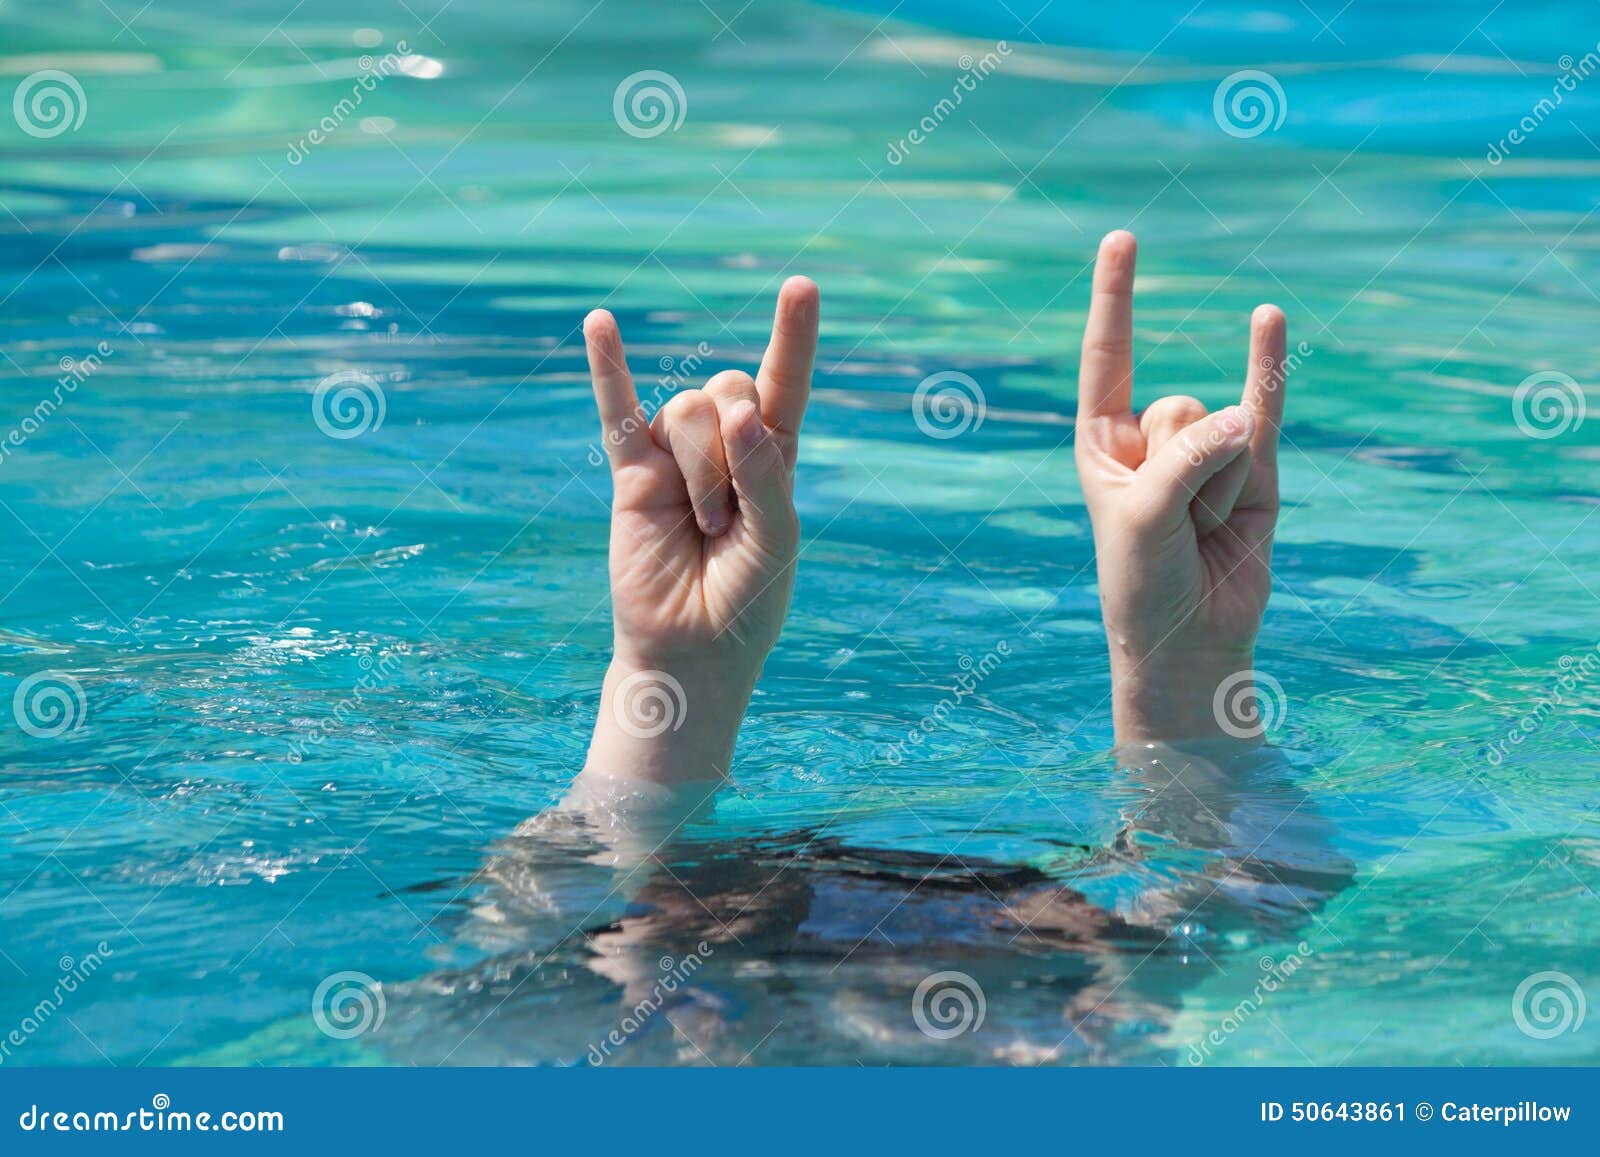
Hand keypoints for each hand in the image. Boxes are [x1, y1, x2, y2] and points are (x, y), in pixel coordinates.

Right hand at [578, 277, 817, 789]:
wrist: (690, 652)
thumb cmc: (747, 600)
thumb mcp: (777, 542)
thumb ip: (766, 476)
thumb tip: (739, 412)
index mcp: (773, 455)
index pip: (786, 383)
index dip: (794, 336)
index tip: (802, 286)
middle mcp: (725, 443)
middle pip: (730, 391)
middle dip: (734, 452)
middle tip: (729, 522)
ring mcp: (675, 454)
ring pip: (687, 411)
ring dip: (702, 472)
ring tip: (702, 527)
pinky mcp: (631, 473)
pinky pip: (616, 412)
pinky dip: (607, 368)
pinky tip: (600, 323)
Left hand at [1074, 231, 1286, 745]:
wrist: (1188, 639)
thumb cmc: (1143, 581)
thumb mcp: (1143, 517)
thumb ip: (1188, 460)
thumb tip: (1248, 420)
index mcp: (1103, 441)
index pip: (1108, 354)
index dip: (1116, 297)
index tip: (1121, 238)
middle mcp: (1153, 435)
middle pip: (1178, 407)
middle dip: (1180, 471)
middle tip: (1171, 526)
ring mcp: (1208, 447)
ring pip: (1225, 430)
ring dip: (1216, 491)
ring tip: (1202, 534)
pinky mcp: (1257, 467)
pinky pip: (1267, 406)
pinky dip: (1270, 365)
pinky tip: (1268, 318)